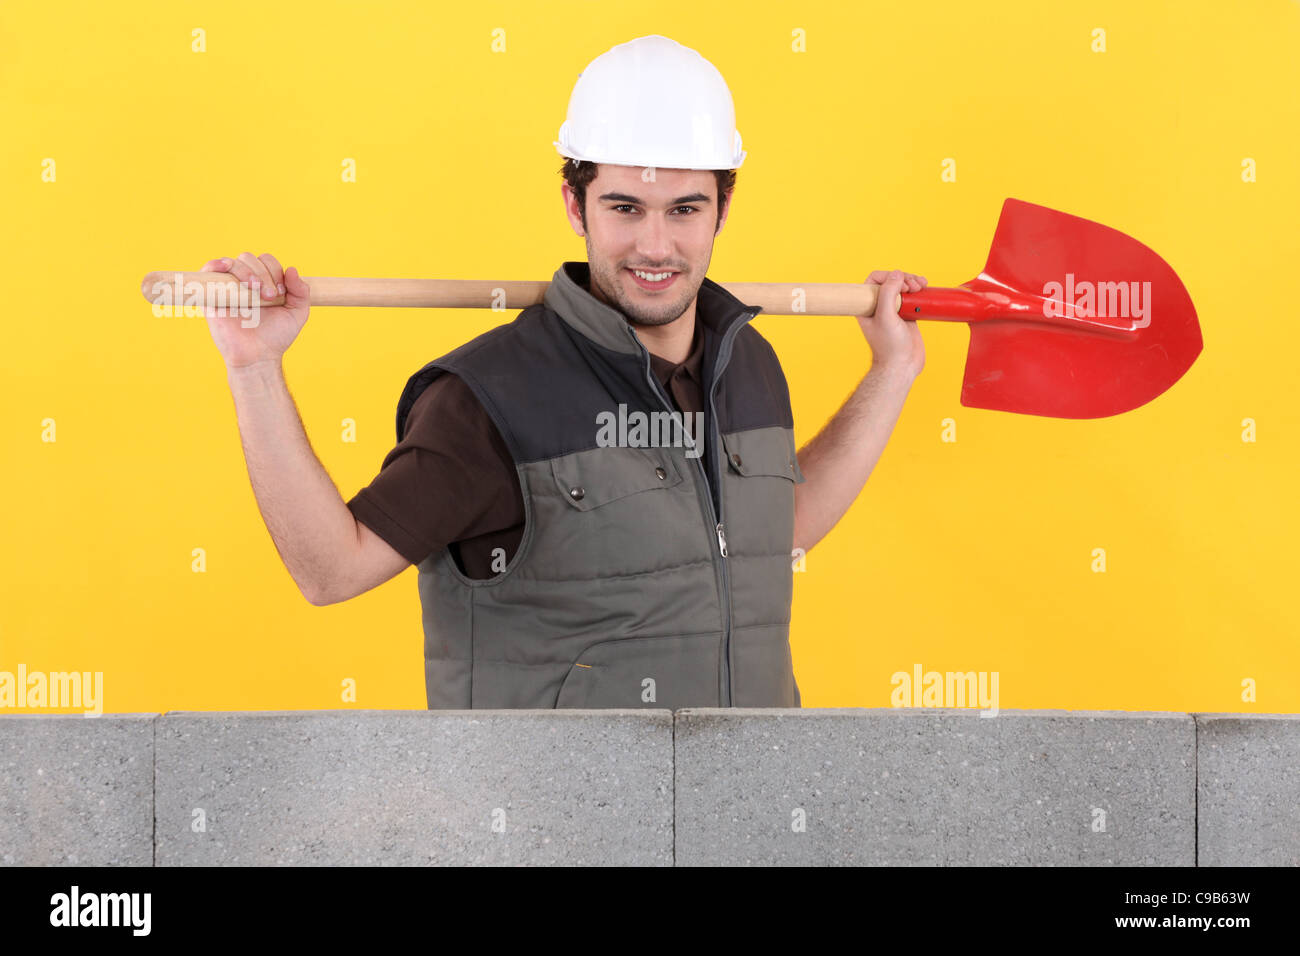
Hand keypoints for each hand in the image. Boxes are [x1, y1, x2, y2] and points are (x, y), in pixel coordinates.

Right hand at [199, 252, 310, 369]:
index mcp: (263, 282)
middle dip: (262, 273)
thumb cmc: (276, 336)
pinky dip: (215, 264)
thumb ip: (301, 291)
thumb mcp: (297, 313)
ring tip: (254, 290)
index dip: (275, 271)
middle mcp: (244, 282)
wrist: (258, 356)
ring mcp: (228, 288)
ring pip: (232, 262)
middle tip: (269, 296)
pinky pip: (208, 271)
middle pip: (249, 258)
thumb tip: (292, 269)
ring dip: (246, 271)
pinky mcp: (211, 296)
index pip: (267, 261)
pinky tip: (226, 266)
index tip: (280, 293)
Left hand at [857, 269, 925, 375]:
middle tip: (913, 287)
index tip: (900, 285)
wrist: (903, 365)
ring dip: (913, 282)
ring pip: (903, 286)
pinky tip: (925, 289)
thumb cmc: (890, 347)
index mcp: (867, 306)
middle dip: (904, 279)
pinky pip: (912, 296)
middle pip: (891, 280)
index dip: (888, 277)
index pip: (874, 280)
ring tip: (921, 286)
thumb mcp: (886, 317)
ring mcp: (893, 310)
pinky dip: (919, 291)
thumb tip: (896, 274)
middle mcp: (879, 306)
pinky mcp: (906, 314)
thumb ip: (888, 293)